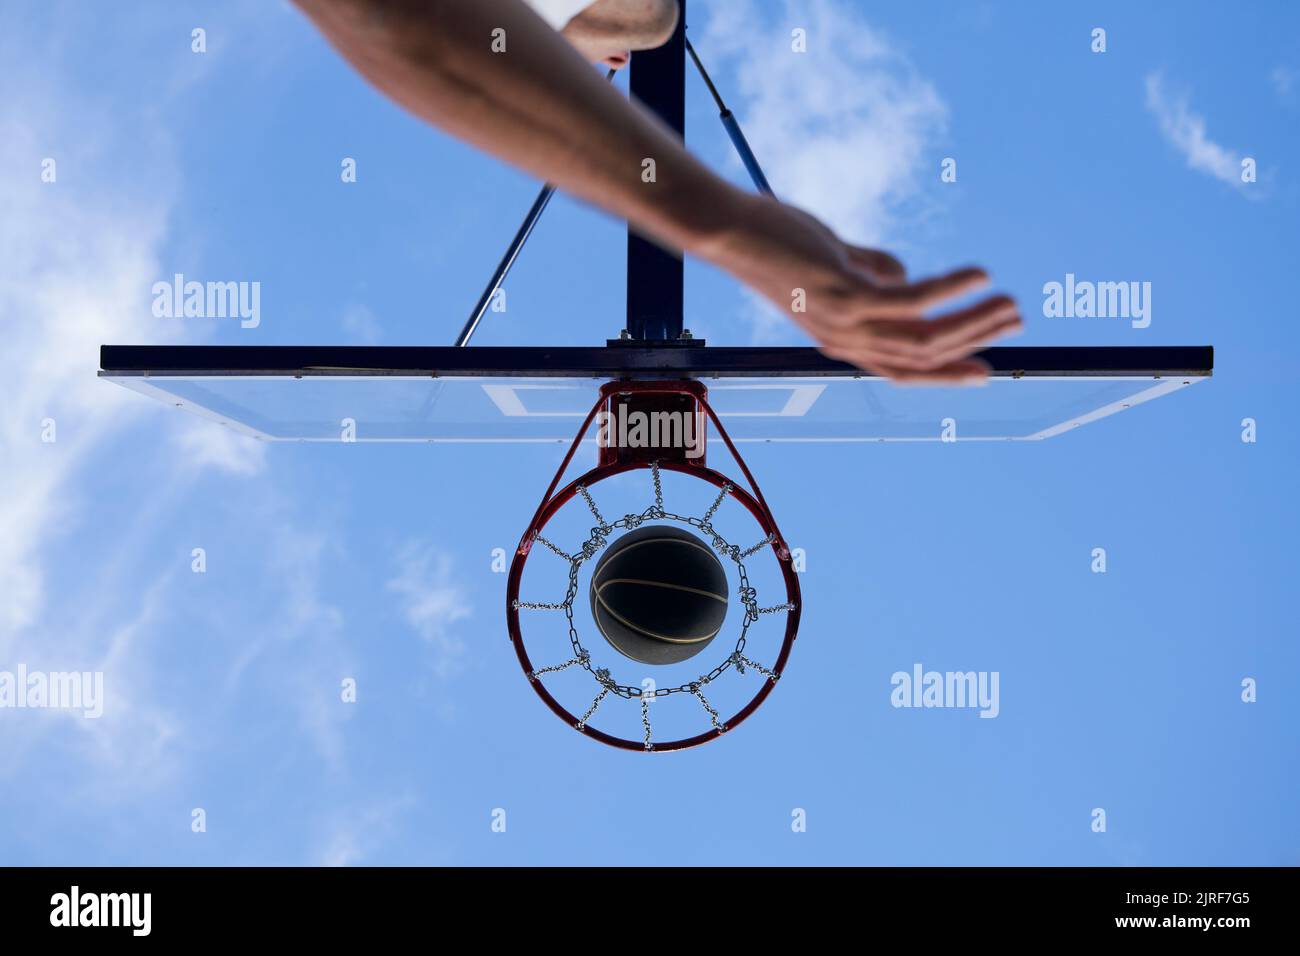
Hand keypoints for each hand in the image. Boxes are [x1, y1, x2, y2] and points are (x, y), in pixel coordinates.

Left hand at [711, 196, 1021, 383]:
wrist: (729, 231)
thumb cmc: (776, 240)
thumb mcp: (831, 260)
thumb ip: (869, 269)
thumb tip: (905, 274)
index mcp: (841, 337)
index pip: (901, 366)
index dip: (946, 370)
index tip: (986, 365)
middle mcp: (843, 339)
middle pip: (921, 357)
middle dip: (974, 343)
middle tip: (1016, 324)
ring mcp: (843, 321)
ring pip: (923, 337)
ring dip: (973, 322)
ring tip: (1010, 304)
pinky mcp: (842, 295)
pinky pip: (910, 300)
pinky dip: (949, 290)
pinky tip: (979, 275)